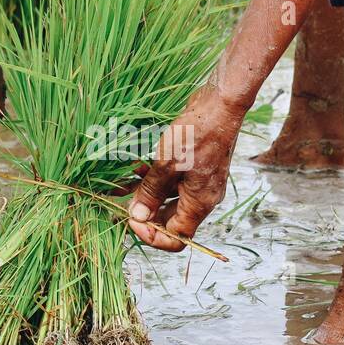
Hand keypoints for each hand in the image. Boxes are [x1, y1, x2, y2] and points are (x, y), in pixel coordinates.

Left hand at [127, 85, 244, 251]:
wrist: (219, 105)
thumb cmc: (197, 133)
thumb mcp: (166, 164)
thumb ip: (151, 193)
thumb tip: (137, 216)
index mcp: (199, 203)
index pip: (177, 239)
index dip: (152, 236)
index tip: (133, 220)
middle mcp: (202, 198)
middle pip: (171, 221)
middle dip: (145, 214)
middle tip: (123, 204)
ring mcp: (199, 183)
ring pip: (168, 199)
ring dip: (145, 194)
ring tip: (123, 183)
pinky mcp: (195, 168)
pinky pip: (171, 182)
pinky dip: (154, 179)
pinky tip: (137, 167)